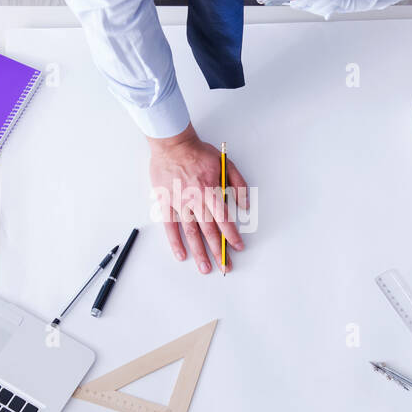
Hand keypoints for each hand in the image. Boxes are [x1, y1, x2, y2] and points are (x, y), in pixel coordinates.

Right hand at [148, 125, 248, 273]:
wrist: (173, 144)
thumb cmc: (198, 153)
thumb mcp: (226, 163)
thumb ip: (238, 184)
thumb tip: (245, 205)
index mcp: (211, 191)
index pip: (224, 220)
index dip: (232, 236)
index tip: (237, 247)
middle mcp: (195, 200)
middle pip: (209, 231)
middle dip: (218, 251)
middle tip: (225, 266)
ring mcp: (179, 203)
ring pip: (191, 233)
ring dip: (199, 252)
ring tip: (205, 268)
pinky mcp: (166, 203)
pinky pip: (170, 226)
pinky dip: (175, 242)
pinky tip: (181, 255)